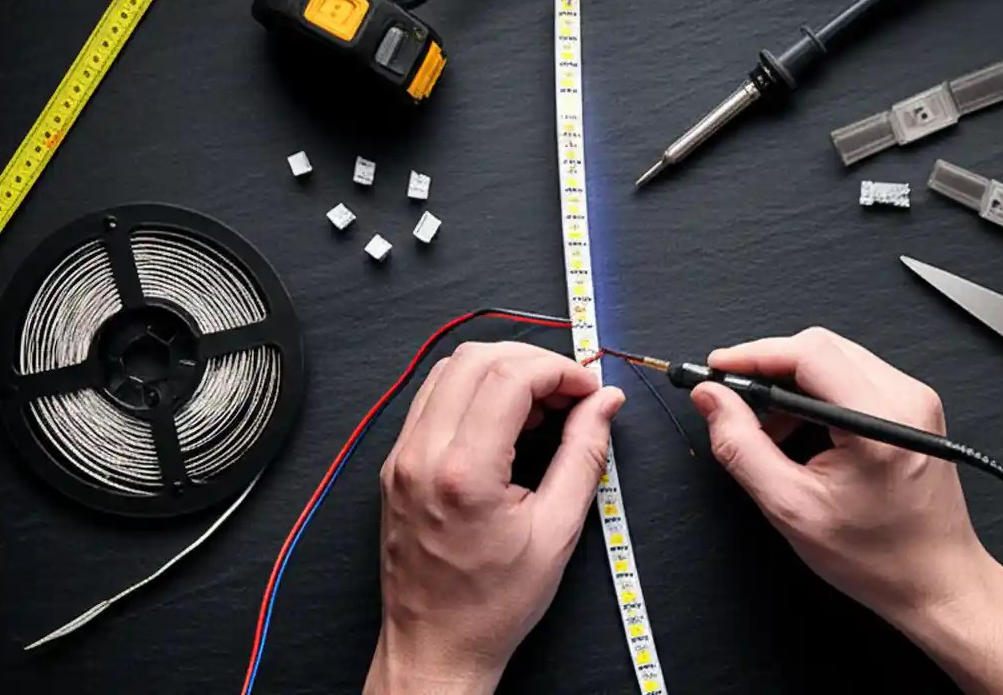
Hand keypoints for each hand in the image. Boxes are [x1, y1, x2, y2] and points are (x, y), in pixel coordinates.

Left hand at [364, 342, 624, 694]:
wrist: (436, 645)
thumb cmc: (491, 605)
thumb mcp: (557, 532)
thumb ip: (585, 455)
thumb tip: (606, 404)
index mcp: (462, 473)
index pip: (509, 376)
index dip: (559, 370)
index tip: (588, 389)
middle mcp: (422, 455)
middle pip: (476, 357)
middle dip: (533, 362)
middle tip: (570, 392)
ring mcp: (402, 457)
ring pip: (449, 369)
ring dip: (502, 371)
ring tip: (542, 407)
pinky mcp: (396, 463)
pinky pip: (433, 398)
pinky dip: (475, 391)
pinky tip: (507, 422)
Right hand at [689, 327, 991, 624]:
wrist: (936, 581)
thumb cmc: (876, 557)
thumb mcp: (790, 508)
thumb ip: (741, 447)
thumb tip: (710, 399)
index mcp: (879, 422)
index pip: (808, 354)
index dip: (754, 354)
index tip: (716, 368)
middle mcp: (905, 399)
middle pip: (820, 347)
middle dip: (768, 366)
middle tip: (731, 397)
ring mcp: (914, 399)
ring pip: (835, 357)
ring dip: (791, 381)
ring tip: (765, 427)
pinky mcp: (913, 406)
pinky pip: (852, 376)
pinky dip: (815, 393)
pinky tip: (797, 428)